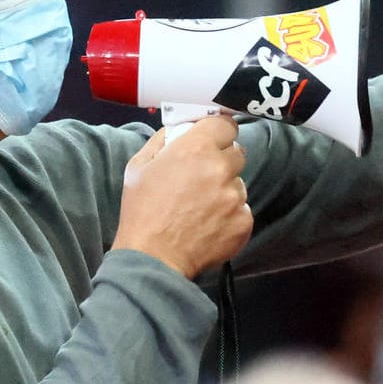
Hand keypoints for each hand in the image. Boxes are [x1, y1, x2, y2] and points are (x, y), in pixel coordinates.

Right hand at [113, 115, 253, 277]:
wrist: (153, 259)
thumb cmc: (142, 212)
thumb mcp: (139, 167)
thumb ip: (162, 140)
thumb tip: (179, 129)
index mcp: (196, 148)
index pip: (226, 124)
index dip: (218, 131)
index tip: (212, 139)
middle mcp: (220, 168)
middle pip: (237, 152)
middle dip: (222, 160)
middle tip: (202, 177)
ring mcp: (235, 197)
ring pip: (239, 183)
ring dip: (225, 189)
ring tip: (201, 207)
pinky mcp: (243, 221)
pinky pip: (242, 209)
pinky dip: (229, 215)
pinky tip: (209, 224)